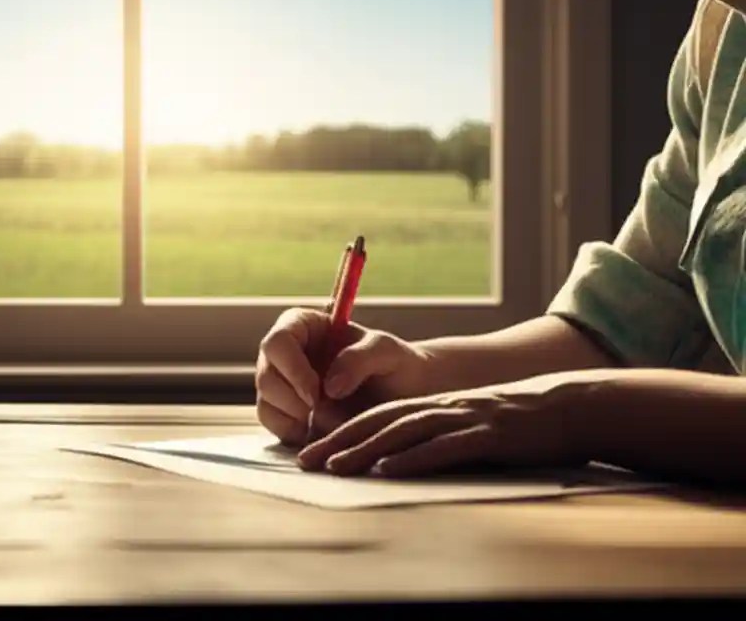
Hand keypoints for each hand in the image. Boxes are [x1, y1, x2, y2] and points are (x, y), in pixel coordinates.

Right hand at [255, 307, 434, 446]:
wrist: (404, 395)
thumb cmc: (396, 364)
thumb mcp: (388, 351)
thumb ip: (360, 358)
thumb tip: (329, 386)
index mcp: (302, 325)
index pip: (278, 342)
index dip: (292, 369)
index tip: (317, 393)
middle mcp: (284, 353)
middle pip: (266, 376)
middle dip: (296, 401)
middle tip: (329, 414)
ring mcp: (281, 383)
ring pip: (267, 403)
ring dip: (298, 420)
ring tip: (334, 423)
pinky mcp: (283, 412)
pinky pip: (274, 425)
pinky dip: (295, 434)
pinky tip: (323, 434)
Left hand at [296, 374, 595, 476]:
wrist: (570, 406)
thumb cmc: (519, 423)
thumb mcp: (469, 424)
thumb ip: (436, 437)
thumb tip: (398, 463)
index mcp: (432, 405)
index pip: (374, 416)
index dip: (339, 432)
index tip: (310, 451)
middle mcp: (439, 408)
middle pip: (377, 422)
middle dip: (337, 441)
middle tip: (304, 461)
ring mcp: (462, 420)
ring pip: (402, 433)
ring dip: (364, 450)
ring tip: (334, 467)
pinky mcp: (486, 436)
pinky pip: (442, 448)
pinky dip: (412, 459)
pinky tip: (388, 471)